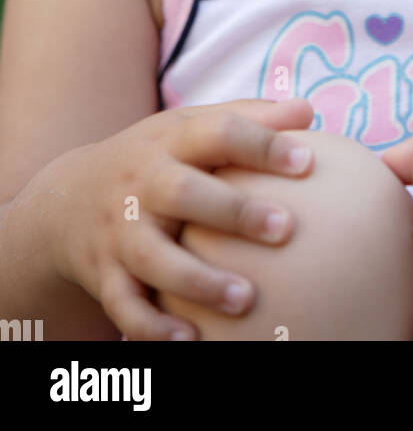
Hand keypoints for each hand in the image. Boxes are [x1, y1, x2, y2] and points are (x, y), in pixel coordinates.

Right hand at [49, 97, 315, 339]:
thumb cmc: (157, 159)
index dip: (262, 144)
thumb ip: (249, 118)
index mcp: (171, 141)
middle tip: (285, 229)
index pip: (218, 133)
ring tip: (246, 298)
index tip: (306, 163)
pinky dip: (153, 327)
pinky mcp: (105, 276)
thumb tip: (307, 111)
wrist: (67, 200)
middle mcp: (142, 184)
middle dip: (234, 212)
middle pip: (183, 194)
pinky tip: (192, 339)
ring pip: (154, 258)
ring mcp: (120, 233)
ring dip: (199, 281)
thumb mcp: (191, 126)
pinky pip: (125, 306)